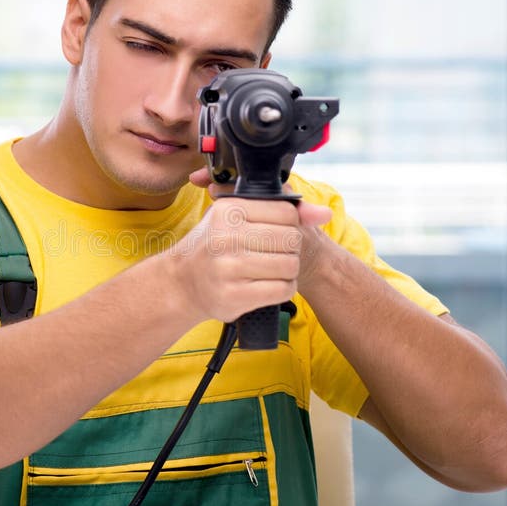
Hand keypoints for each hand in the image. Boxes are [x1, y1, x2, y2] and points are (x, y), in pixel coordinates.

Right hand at [169, 173, 331, 323]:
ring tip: (274, 270)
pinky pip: (281, 290)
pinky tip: (271, 285)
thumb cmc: (215, 245)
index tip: (277, 232)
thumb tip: (324, 213)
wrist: (182, 282)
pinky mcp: (233, 296)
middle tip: (276, 254)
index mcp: (228, 210)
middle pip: (290, 239)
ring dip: (289, 271)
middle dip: (290, 249)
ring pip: (289, 266)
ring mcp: (228, 268)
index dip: (290, 224)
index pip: (287, 212)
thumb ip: (281, 210)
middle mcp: (225, 237)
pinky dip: (283, 289)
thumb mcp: (239, 217)